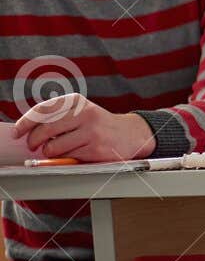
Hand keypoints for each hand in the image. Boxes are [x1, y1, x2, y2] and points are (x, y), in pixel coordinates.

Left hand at [13, 96, 155, 162]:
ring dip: (50, 152)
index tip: (17, 132)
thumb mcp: (80, 112)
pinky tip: (75, 153)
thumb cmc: (99, 125)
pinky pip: (68, 157)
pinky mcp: (96, 149)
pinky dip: (66, 158)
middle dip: (34, 141)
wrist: (132, 134)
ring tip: (58, 150)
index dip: (25, 122)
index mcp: (77, 102)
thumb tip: (27, 131)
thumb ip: (57, 117)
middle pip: (45, 129)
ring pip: (54, 147)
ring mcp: (91, 131)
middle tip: (34, 145)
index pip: (43, 110)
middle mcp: (85, 113)